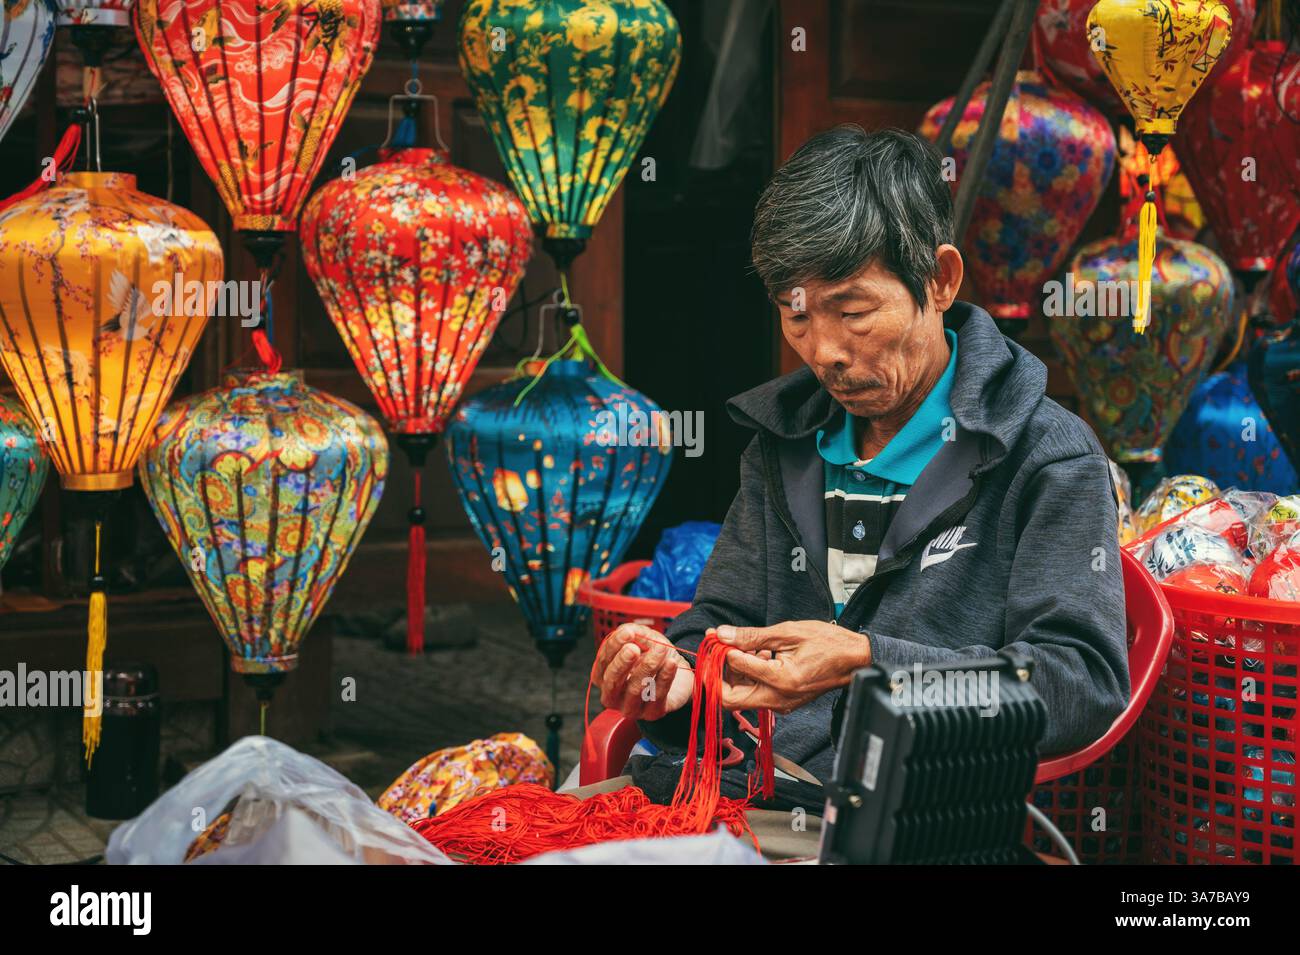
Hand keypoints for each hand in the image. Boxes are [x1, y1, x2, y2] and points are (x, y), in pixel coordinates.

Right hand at [595, 623, 694, 720]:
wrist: (678, 673)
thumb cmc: (653, 656)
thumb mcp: (642, 639)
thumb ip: (634, 633)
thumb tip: (628, 631)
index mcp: (604, 677)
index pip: (603, 662)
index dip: (613, 646)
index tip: (627, 633)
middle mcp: (613, 696)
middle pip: (612, 682)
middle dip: (622, 663)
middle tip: (633, 648)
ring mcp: (631, 708)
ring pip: (636, 689)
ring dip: (648, 666)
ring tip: (661, 649)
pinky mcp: (652, 714)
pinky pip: (657, 696)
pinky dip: (665, 677)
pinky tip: (671, 663)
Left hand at [715, 620, 870, 713]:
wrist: (854, 659)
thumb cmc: (828, 644)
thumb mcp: (788, 632)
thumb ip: (752, 636)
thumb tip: (723, 634)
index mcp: (781, 681)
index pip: (734, 670)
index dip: (720, 652)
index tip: (716, 637)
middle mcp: (778, 699)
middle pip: (729, 698)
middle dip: (717, 674)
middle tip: (717, 650)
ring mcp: (780, 704)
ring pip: (739, 696)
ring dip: (733, 672)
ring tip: (742, 646)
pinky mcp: (781, 702)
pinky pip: (754, 693)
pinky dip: (747, 674)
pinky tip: (757, 654)